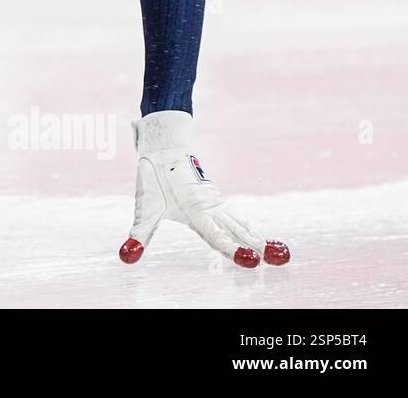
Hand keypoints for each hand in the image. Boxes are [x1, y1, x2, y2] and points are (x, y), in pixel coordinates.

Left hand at [120, 110, 290, 267]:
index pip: (218, 237)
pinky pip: (232, 215)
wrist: (162, 148)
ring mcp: (214, 202)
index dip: (234, 251)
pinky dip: (244, 226)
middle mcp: (209, 208)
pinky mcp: (213, 199)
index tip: (253, 260)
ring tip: (274, 251)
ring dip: (254, 236)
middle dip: (257, 245)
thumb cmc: (152, 179)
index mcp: (195, 210)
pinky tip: (251, 232)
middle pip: (237, 231)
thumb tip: (126, 257)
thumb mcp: (144, 209)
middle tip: (280, 258)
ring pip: (238, 222)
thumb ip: (138, 236)